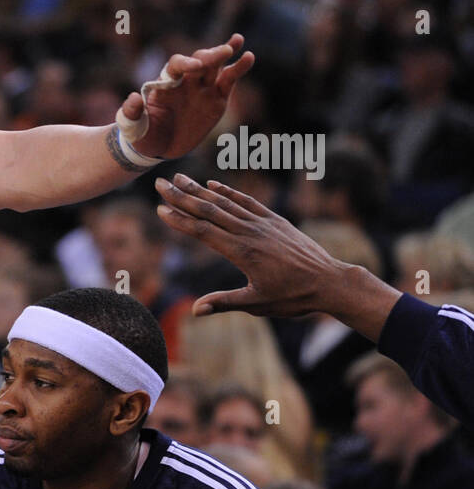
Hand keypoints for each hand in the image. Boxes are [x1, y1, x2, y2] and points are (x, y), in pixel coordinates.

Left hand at [119, 33, 254, 158]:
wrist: (159, 148)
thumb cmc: (143, 135)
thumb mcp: (133, 128)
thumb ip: (132, 113)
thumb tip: (132, 98)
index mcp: (165, 83)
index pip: (176, 66)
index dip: (185, 64)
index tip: (194, 67)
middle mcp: (185, 81)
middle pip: (199, 61)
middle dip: (210, 56)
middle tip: (224, 51)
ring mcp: (202, 89)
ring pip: (216, 66)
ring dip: (226, 52)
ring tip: (238, 40)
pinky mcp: (216, 99)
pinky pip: (228, 81)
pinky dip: (238, 69)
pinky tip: (248, 57)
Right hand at [153, 173, 401, 339]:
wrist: (330, 282)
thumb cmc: (293, 297)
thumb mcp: (257, 304)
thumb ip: (224, 303)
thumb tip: (195, 310)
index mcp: (242, 252)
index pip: (202, 231)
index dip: (179, 219)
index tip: (160, 209)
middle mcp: (250, 232)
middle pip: (209, 210)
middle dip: (182, 196)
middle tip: (160, 183)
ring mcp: (263, 223)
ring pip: (225, 202)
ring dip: (200, 189)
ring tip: (180, 178)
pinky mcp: (275, 221)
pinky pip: (247, 202)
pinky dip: (229, 192)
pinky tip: (214, 184)